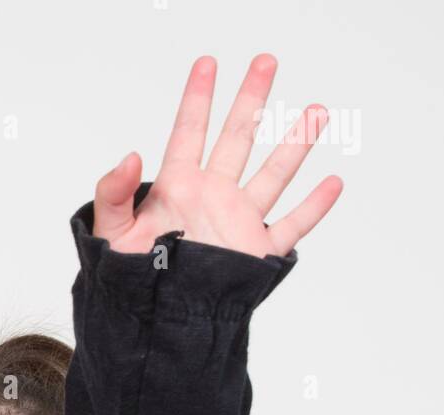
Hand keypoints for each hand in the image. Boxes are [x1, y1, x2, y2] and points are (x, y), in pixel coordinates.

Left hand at [93, 53, 342, 259]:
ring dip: (295, 145)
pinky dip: (313, 208)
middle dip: (250, 100)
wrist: (154, 324)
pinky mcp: (254, 254)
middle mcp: (212, 197)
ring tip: (317, 112)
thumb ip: (114, 193)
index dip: (197, 98)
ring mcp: (237, 223)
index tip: (207, 65)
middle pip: (237, 139)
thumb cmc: (130, 281)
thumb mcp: (111, 234)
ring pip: (272, 176)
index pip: (189, 133)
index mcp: (178, 188)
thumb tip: (130, 155)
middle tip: (266, 61)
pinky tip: (332, 184)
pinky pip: (290, 228)